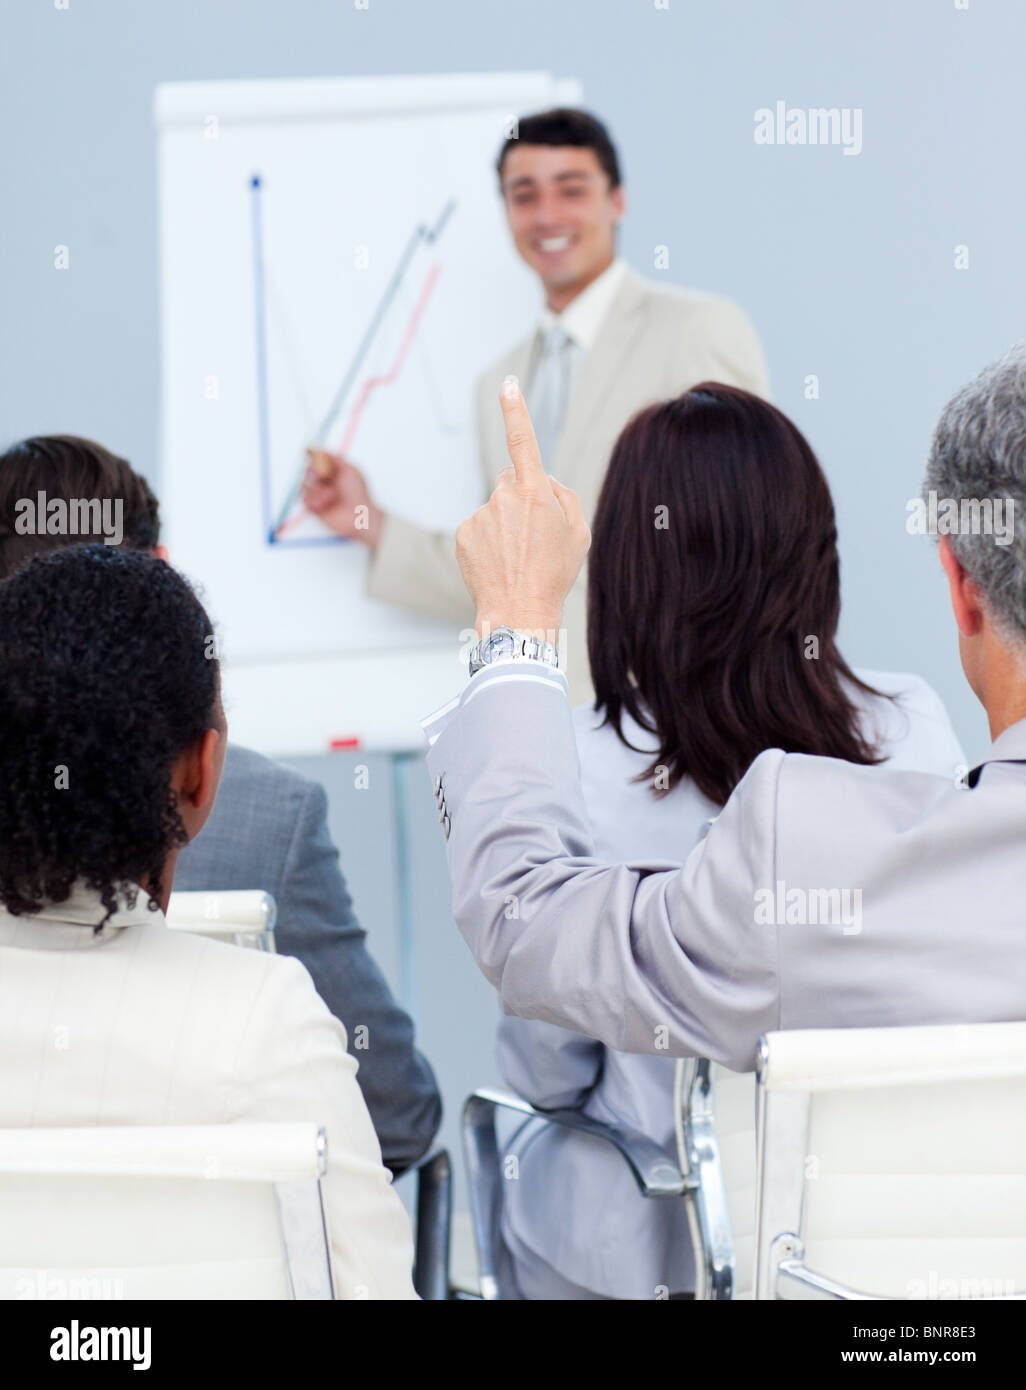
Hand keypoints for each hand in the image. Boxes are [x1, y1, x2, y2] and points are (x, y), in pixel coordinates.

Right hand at [300, 450, 383, 546]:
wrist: (358, 515)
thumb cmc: (358, 494)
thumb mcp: (350, 470)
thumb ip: (336, 458)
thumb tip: (321, 450)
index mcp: (333, 472)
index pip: (318, 460)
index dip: (312, 454)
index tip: (306, 449)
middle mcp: (325, 482)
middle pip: (308, 469)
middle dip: (314, 470)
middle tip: (323, 475)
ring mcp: (319, 495)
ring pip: (304, 485)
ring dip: (316, 489)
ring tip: (330, 495)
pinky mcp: (314, 508)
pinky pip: (305, 499)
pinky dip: (315, 500)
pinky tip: (326, 504)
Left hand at [455, 376, 589, 638]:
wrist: (520, 612)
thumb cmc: (554, 574)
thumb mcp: (578, 533)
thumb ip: (563, 496)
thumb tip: (543, 480)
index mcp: (535, 493)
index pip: (523, 441)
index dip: (515, 409)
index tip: (508, 384)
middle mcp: (503, 497)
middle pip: (511, 482)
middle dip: (521, 498)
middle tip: (534, 536)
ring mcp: (481, 515)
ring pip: (496, 508)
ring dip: (505, 524)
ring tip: (518, 557)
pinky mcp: (464, 533)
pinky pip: (480, 526)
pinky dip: (489, 540)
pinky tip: (499, 563)